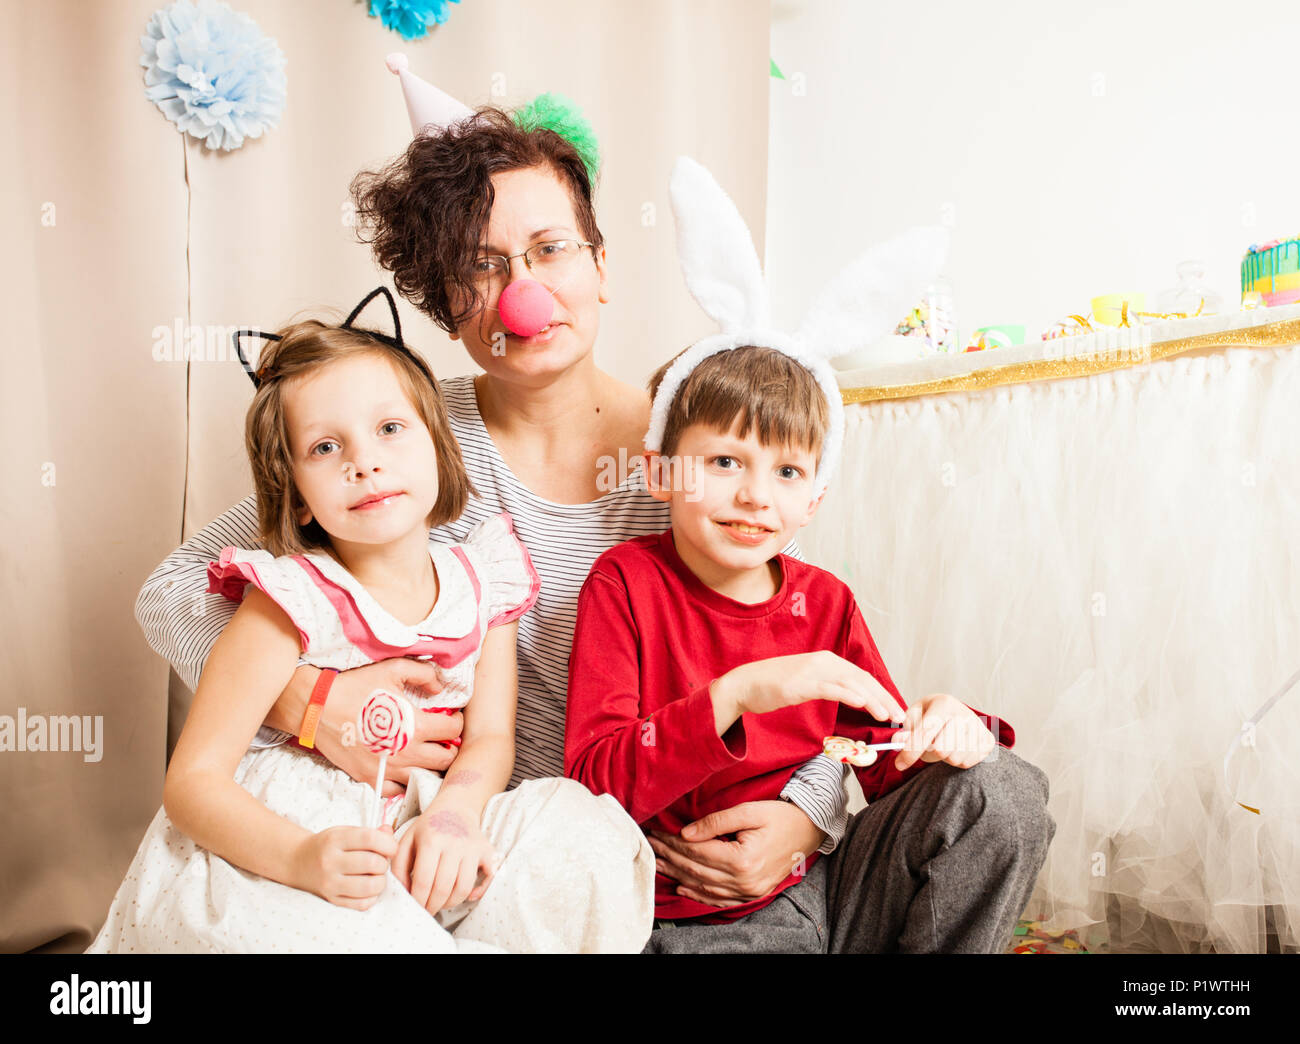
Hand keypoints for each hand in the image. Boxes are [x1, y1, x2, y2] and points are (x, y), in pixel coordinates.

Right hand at [291, 825, 396, 909]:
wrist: (298, 862)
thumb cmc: (328, 845)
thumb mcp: (345, 832)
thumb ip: (370, 833)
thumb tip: (390, 833)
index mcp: (335, 839)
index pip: (369, 839)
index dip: (388, 843)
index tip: (392, 847)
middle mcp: (330, 861)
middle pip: (372, 863)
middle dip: (384, 863)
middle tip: (380, 862)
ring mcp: (329, 883)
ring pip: (369, 886)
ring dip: (381, 881)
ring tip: (376, 876)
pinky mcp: (331, 900)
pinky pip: (362, 904)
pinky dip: (372, 897)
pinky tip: (368, 888)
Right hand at [312, 660, 464, 794]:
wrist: (317, 707)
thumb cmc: (355, 687)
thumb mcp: (393, 669)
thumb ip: (423, 675)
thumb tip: (439, 687)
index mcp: (415, 726)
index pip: (453, 730)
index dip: (456, 722)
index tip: (450, 717)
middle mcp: (406, 752)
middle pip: (445, 759)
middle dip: (449, 747)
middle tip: (443, 737)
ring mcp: (387, 769)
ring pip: (424, 777)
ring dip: (430, 766)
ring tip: (425, 752)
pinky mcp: (369, 778)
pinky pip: (396, 790)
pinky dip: (403, 781)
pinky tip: (403, 767)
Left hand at [392, 808, 498, 914]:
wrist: (455, 806)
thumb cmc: (428, 827)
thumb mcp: (407, 840)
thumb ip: (399, 867)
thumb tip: (404, 892)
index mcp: (431, 840)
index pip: (423, 880)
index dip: (418, 899)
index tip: (415, 907)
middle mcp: (454, 843)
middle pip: (443, 887)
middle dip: (432, 905)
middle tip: (427, 910)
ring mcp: (473, 847)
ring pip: (463, 887)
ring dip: (451, 902)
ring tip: (442, 902)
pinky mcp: (487, 851)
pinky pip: (488, 878)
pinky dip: (479, 891)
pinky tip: (468, 895)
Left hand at [649, 800, 824, 907]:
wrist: (809, 830)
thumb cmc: (780, 816)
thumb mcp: (749, 811)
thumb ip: (716, 821)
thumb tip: (686, 833)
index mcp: (742, 859)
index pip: (697, 851)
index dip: (673, 841)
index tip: (656, 831)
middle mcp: (744, 881)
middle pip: (696, 869)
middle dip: (670, 856)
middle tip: (650, 844)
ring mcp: (749, 891)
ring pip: (704, 886)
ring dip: (678, 874)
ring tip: (658, 862)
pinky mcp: (752, 894)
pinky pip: (719, 898)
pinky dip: (698, 893)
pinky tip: (682, 886)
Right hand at [712, 651, 902, 733]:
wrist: (745, 684)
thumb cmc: (775, 686)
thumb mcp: (807, 683)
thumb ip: (828, 687)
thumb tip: (851, 698)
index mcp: (827, 661)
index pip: (862, 677)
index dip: (882, 693)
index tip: (895, 709)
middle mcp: (824, 661)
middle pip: (862, 679)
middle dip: (884, 698)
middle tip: (900, 716)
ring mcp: (813, 671)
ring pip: (851, 684)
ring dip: (873, 700)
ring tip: (887, 714)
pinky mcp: (802, 682)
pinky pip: (830, 688)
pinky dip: (848, 694)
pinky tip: (862, 703)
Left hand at [893, 693, 994, 770]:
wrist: (955, 712)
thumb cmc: (930, 715)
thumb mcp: (914, 717)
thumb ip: (906, 729)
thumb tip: (897, 740)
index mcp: (944, 704)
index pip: (925, 732)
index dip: (910, 751)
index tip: (899, 764)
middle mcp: (964, 714)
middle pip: (940, 749)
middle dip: (928, 753)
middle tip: (926, 747)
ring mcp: (978, 728)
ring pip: (954, 758)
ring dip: (943, 758)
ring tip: (942, 745)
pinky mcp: (987, 741)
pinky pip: (967, 763)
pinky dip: (956, 760)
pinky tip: (955, 748)